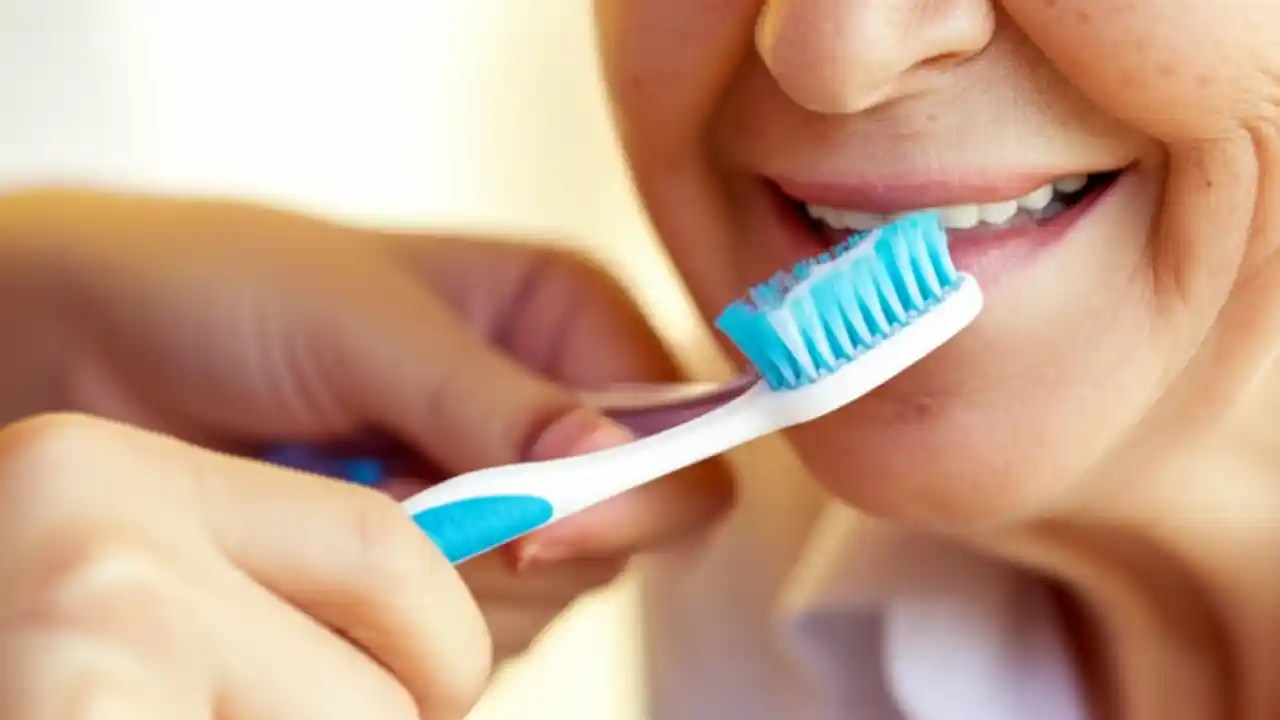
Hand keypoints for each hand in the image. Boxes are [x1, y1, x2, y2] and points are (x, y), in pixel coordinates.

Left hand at [0, 188, 733, 658]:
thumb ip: (491, 398)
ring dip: (448, 568)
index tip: (547, 523)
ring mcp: (496, 494)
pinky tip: (335, 536)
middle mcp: (548, 410)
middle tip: (405, 492)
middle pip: (623, 530)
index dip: (642, 487)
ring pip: (548, 594)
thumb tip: (612, 459)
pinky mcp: (437, 560)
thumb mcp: (363, 321)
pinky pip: (472, 627)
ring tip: (349, 491)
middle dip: (516, 537)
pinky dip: (402, 607)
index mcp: (561, 318)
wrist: (85, 350)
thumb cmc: (225, 286)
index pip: (680, 426)